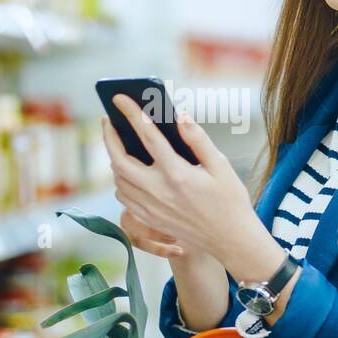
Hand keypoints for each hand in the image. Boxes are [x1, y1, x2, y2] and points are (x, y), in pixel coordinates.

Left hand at [101, 95, 285, 284]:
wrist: (230, 240)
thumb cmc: (229, 199)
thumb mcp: (221, 165)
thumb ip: (198, 138)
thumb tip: (179, 116)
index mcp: (177, 173)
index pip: (147, 135)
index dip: (131, 113)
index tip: (120, 97)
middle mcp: (159, 190)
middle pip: (119, 159)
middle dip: (109, 136)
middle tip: (107, 120)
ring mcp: (151, 207)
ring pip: (118, 179)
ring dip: (113, 158)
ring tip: (116, 142)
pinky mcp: (150, 219)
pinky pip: (124, 197)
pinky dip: (120, 180)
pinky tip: (127, 170)